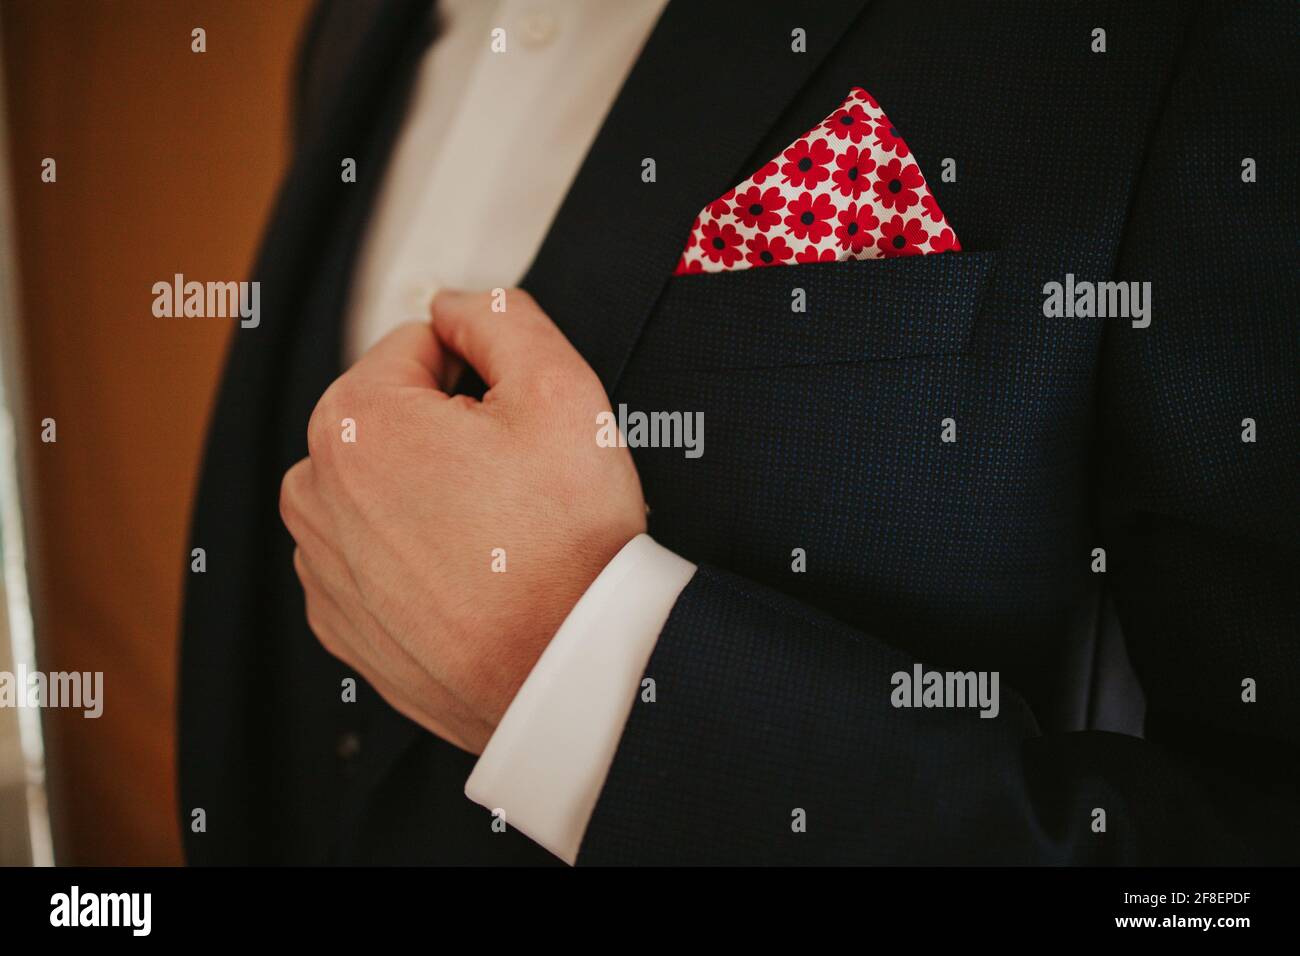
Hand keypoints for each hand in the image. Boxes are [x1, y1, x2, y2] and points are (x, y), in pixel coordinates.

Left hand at [279, 289, 646, 752]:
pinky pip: (374, 557)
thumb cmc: (566, 545)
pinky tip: (470, 575)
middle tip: (514, 481)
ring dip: (429, 493)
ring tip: (496, 533)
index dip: (481, 372)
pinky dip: (414, 556)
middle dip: (449, 432)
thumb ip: (500, 314)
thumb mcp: (560, 387)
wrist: (568, 672)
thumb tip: (457, 305)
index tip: (513, 420)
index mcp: (354, 420)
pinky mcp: (343, 623)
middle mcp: (317, 491)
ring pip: (381, 488)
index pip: (417, 347)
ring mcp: (324, 565)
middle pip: (392, 417)